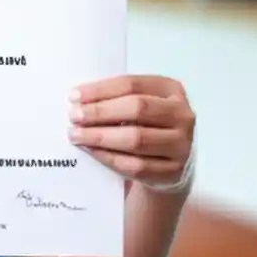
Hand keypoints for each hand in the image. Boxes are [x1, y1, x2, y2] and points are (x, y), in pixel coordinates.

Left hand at [68, 75, 194, 190]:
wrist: (170, 161)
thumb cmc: (147, 125)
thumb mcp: (141, 104)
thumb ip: (117, 99)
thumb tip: (78, 100)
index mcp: (171, 89)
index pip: (132, 84)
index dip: (102, 90)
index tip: (74, 96)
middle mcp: (182, 115)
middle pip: (137, 109)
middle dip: (100, 112)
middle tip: (74, 117)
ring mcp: (181, 145)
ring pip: (137, 139)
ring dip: (101, 137)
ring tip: (77, 135)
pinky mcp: (173, 171)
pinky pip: (137, 165)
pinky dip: (110, 158)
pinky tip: (92, 151)